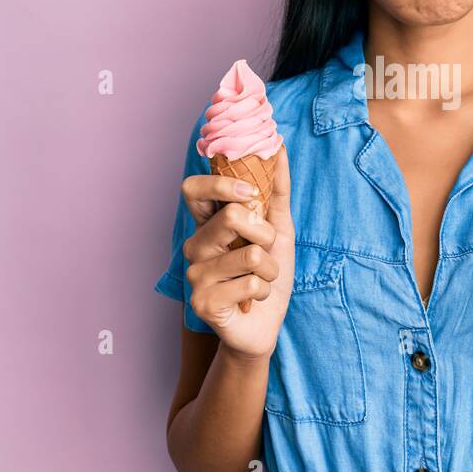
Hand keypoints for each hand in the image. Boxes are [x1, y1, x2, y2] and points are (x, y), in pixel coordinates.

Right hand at [179, 144, 294, 359]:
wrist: (266, 324)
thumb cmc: (268, 274)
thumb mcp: (279, 228)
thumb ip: (277, 190)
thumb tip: (278, 146)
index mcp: (207, 224)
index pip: (193, 189)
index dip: (221, 184)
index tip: (252, 194)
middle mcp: (194, 245)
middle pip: (230, 216)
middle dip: (264, 234)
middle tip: (264, 250)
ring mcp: (194, 274)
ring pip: (249, 254)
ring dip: (271, 269)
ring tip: (261, 280)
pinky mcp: (202, 302)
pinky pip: (250, 283)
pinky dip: (264, 290)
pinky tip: (253, 299)